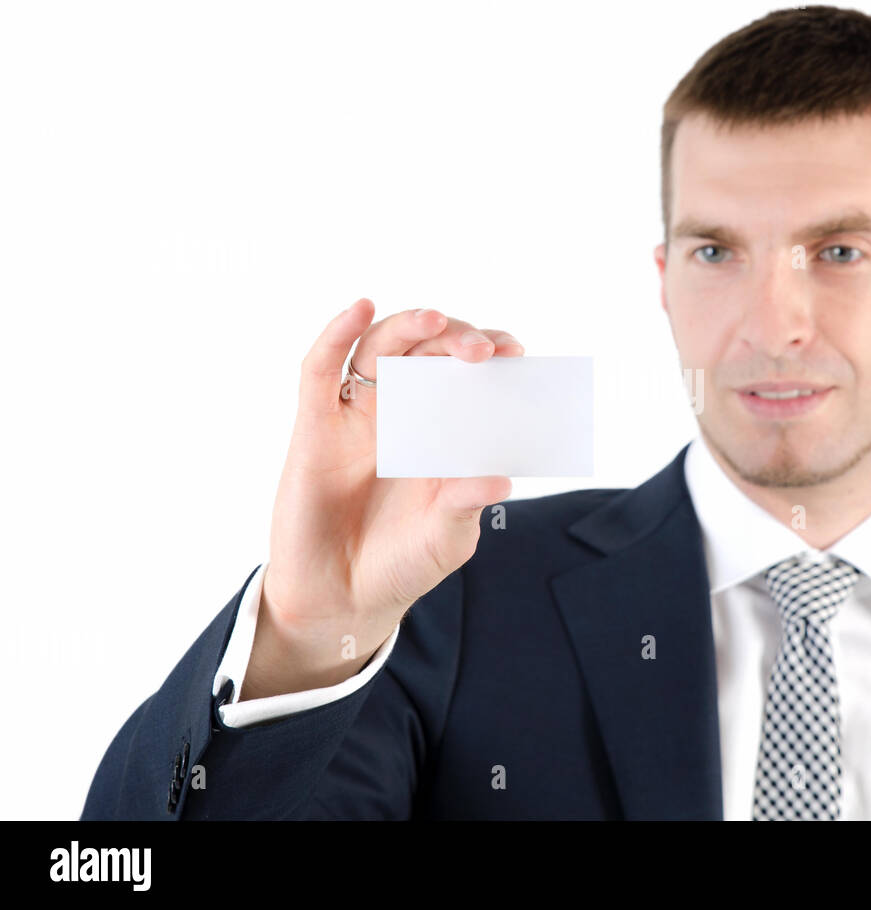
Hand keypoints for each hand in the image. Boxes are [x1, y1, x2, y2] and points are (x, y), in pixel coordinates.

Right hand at [244, 300, 520, 698]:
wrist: (341, 600)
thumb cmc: (401, 563)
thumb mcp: (447, 538)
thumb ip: (467, 505)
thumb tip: (501, 479)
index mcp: (444, 431)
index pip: (471, 376)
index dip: (492, 355)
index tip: (516, 354)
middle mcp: (404, 413)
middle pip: (429, 352)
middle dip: (457, 340)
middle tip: (483, 351)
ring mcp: (359, 415)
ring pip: (381, 348)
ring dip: (407, 327)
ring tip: (434, 322)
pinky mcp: (315, 426)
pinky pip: (321, 370)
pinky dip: (336, 334)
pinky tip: (360, 309)